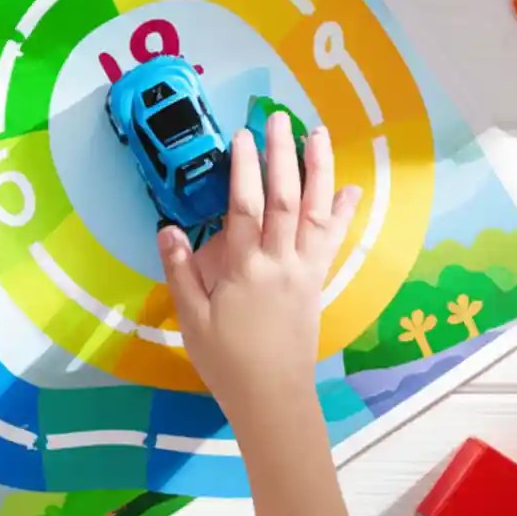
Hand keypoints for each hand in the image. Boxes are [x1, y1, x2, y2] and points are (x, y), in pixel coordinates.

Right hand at [158, 113, 359, 423]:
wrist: (273, 397)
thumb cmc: (226, 360)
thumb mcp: (192, 319)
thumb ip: (181, 271)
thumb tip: (167, 228)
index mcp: (246, 269)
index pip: (244, 208)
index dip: (244, 169)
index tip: (242, 136)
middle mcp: (280, 262)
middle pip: (285, 198)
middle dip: (283, 155)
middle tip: (280, 118)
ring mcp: (304, 270)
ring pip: (316, 210)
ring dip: (318, 169)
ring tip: (319, 134)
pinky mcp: (317, 281)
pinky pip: (333, 239)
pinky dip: (342, 211)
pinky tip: (349, 188)